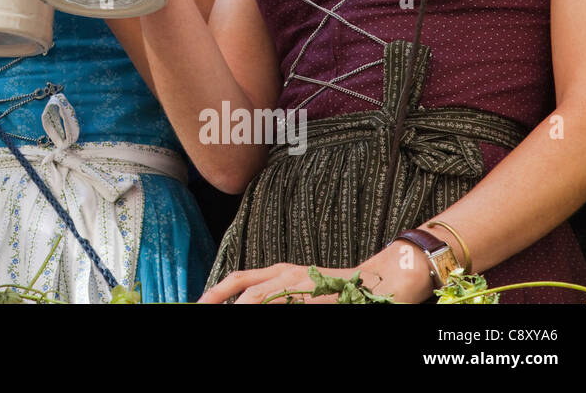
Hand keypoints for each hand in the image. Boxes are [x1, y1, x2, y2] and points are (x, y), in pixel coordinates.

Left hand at [198, 247, 433, 303]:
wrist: (387, 277)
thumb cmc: (342, 288)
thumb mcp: (303, 290)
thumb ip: (277, 297)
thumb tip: (243, 304)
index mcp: (280, 272)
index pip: (238, 280)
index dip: (215, 292)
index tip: (198, 303)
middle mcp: (289, 274)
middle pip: (247, 289)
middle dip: (223, 300)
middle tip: (204, 309)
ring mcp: (308, 285)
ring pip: (268, 298)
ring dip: (249, 307)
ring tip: (232, 312)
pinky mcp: (327, 297)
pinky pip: (301, 305)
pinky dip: (279, 307)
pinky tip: (276, 310)